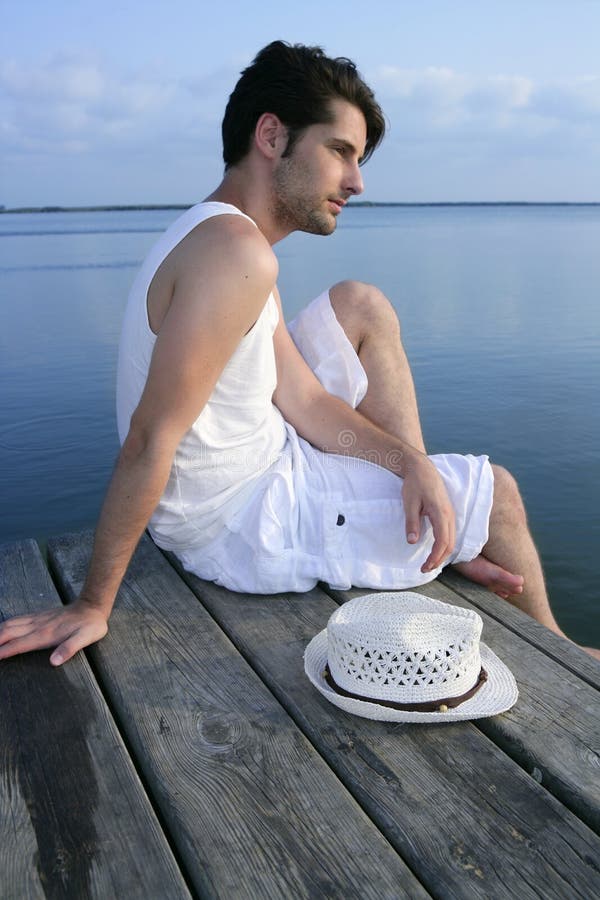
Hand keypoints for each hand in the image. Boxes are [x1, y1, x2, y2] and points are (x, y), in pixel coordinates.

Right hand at [0, 601, 107, 665]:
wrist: (92, 606)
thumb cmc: (90, 625)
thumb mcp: (85, 638)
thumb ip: (69, 649)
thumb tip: (53, 662)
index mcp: (45, 634)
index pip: (18, 644)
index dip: (2, 652)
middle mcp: (37, 625)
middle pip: (8, 632)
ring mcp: (37, 619)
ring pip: (10, 624)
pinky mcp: (39, 615)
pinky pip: (17, 619)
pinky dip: (5, 625)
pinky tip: (2, 628)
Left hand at [401, 453, 455, 572]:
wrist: (421, 468)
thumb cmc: (414, 484)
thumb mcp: (409, 503)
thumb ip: (412, 523)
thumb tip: (412, 542)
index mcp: (440, 513)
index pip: (442, 542)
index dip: (435, 557)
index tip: (424, 567)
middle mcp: (449, 515)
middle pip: (450, 544)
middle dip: (439, 559)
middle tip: (424, 569)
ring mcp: (451, 514)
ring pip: (452, 540)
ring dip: (443, 554)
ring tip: (429, 563)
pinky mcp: (448, 513)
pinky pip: (451, 533)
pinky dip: (445, 545)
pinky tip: (436, 550)